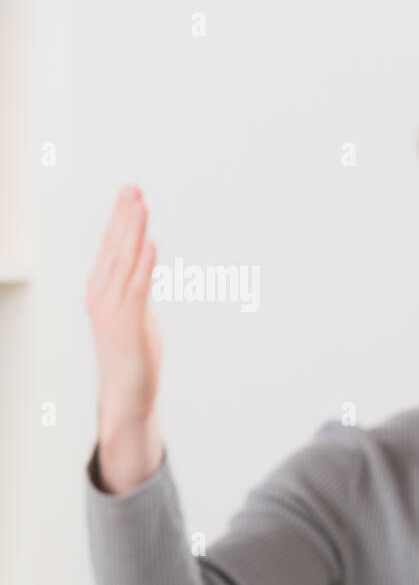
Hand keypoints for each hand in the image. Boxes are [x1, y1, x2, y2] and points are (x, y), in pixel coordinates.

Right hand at [85, 185, 163, 491]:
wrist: (126, 398)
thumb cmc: (133, 359)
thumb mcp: (133, 316)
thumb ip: (135, 289)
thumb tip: (144, 264)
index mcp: (101, 292)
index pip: (110, 248)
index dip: (120, 220)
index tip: (131, 193)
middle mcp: (100, 296)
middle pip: (114, 248)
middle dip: (124, 216)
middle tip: (133, 186)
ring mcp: (111, 311)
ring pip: (124, 261)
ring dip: (133, 231)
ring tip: (140, 204)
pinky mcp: (127, 326)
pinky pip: (136, 288)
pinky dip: (143, 264)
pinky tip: (151, 243)